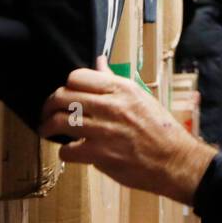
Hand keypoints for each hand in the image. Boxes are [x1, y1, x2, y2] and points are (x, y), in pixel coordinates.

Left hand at [38, 56, 217, 205]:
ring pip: (59, 122)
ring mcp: (103, 131)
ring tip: (48, 130)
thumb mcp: (140, 96)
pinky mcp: (99, 155)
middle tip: (48, 113)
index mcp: (121, 89)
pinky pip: (67, 150)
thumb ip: (114, 81)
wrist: (174, 159)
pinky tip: (71, 151)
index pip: (77, 76)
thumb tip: (99, 62)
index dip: (66, 85)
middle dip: (49, 105)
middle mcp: (110, 106)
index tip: (64, 94)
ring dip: (48, 127)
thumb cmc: (160, 129)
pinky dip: (65, 151)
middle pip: (62, 97)